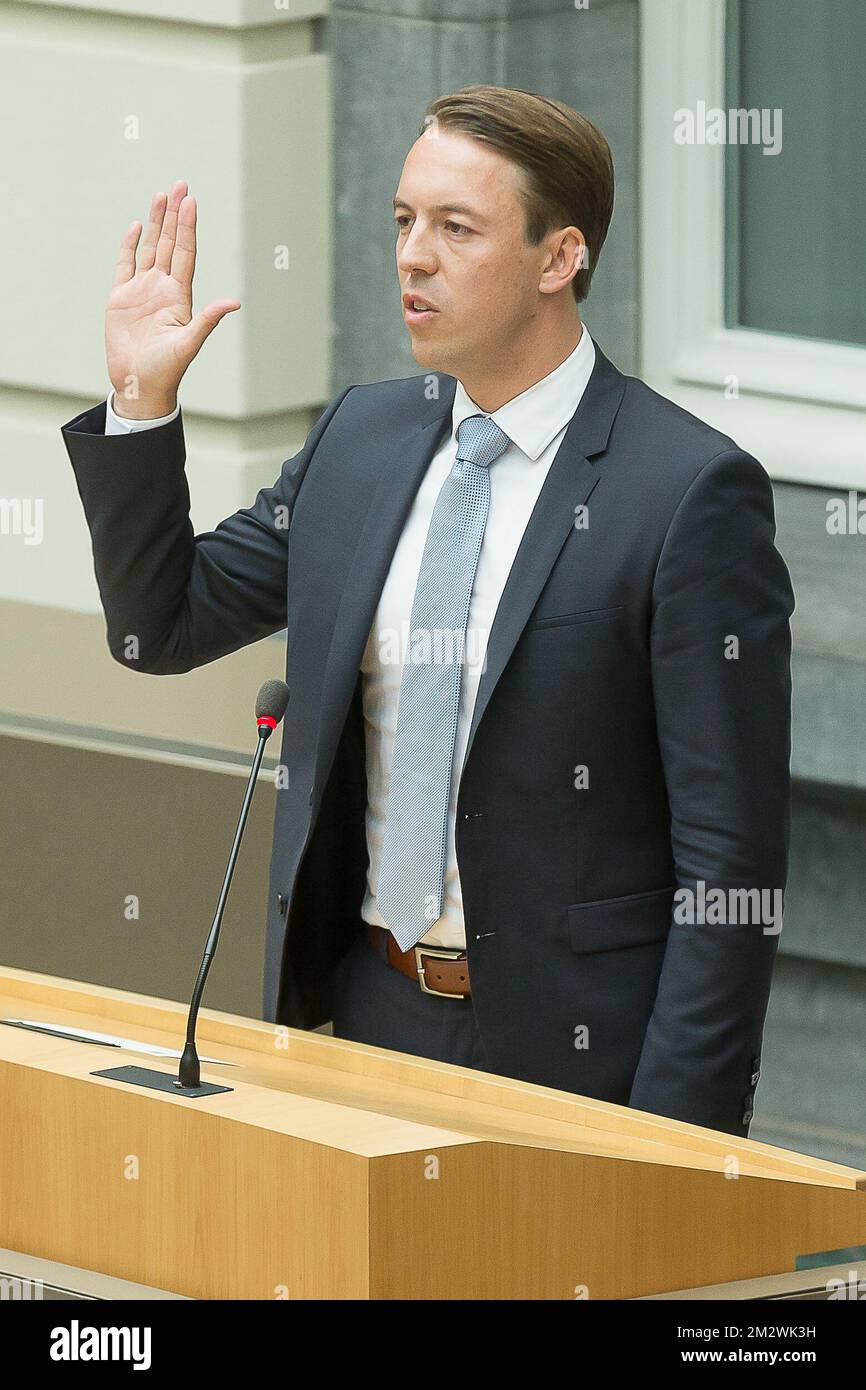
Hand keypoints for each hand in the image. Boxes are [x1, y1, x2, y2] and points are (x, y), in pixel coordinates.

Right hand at [106, 181, 240, 418]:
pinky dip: (129, 246)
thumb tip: (233, 303)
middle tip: (180, 185)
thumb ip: (208, 320)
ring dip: (155, 223)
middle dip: (174, 215)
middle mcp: (162, 287)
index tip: (190, 202)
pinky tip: (135, 227)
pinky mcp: (121, 298)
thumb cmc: (166, 369)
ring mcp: (141, 290)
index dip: (187, 227)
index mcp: (179, 295)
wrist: (139, 384)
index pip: (185, 253)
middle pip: (170, 243)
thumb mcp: (189, 343)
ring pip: (149, 248)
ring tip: (161, 195)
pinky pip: (125, 265)